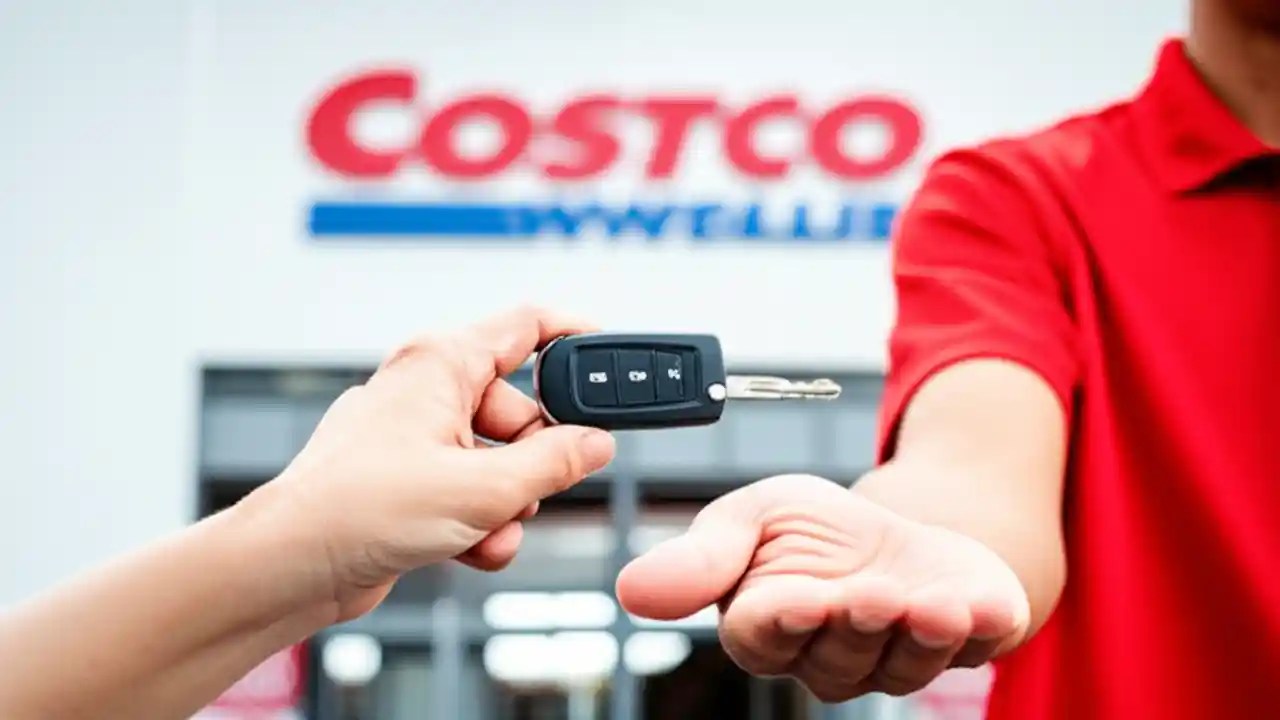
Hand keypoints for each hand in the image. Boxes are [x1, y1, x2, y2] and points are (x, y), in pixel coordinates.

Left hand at [256, 306, 616, 621]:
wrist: (291, 566)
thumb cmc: (359, 508)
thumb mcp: (484, 488)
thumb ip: (554, 463)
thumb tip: (594, 445)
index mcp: (441, 363)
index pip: (526, 326)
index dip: (575, 337)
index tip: (610, 357)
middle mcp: (425, 390)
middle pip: (518, 410)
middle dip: (534, 461)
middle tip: (538, 488)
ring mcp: (412, 436)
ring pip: (494, 458)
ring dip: (505, 502)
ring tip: (488, 529)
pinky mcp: (404, 480)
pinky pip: (464, 488)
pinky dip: (476, 518)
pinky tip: (469, 546)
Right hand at [615, 473, 1028, 700]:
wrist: (897, 529)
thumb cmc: (813, 529)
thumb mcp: (755, 517)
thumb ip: (703, 557)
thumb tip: (628, 592)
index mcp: (770, 625)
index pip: (768, 637)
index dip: (785, 622)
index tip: (800, 599)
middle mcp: (831, 655)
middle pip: (838, 657)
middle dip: (859, 626)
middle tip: (873, 595)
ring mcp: (898, 657)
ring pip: (904, 664)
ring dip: (922, 636)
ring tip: (936, 603)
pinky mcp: (962, 644)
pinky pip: (974, 648)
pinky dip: (983, 629)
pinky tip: (990, 607)